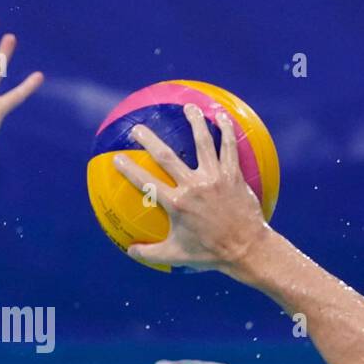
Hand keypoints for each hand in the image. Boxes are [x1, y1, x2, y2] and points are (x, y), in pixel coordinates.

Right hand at [114, 104, 269, 271]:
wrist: (246, 249)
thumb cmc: (210, 254)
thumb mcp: (176, 256)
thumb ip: (150, 253)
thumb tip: (129, 250)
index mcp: (177, 204)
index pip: (146, 182)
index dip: (129, 170)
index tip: (117, 158)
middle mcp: (194, 187)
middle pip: (167, 157)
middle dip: (150, 140)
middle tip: (138, 128)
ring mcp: (215, 178)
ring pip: (203, 143)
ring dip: (194, 122)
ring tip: (188, 107)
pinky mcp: (233, 175)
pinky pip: (229, 147)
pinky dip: (225, 130)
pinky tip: (221, 117)